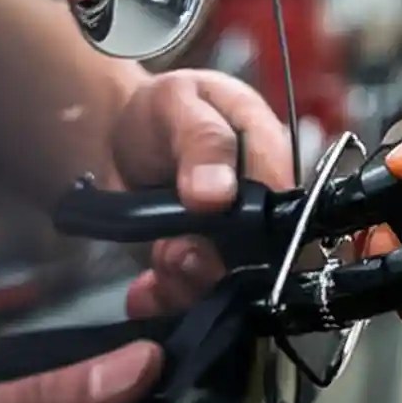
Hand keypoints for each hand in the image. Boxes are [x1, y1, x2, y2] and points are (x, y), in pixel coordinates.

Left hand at [110, 70, 292, 316]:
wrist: (117, 131)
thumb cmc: (162, 109)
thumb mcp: (179, 103)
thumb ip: (202, 142)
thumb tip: (219, 193)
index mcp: (269, 155)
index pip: (284, 209)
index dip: (253, 233)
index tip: (208, 232)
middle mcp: (258, 205)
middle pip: (258, 258)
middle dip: (211, 266)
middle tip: (172, 251)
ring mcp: (229, 238)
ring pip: (224, 284)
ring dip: (187, 283)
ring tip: (160, 260)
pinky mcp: (199, 263)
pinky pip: (193, 295)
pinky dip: (166, 299)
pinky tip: (147, 288)